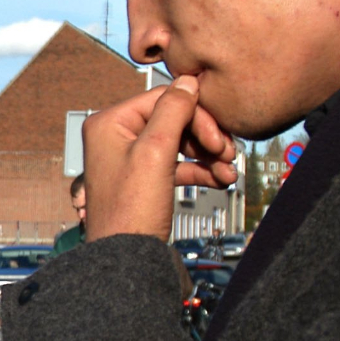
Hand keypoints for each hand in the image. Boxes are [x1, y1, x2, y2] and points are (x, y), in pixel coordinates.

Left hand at [82, 74, 237, 241]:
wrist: (128, 259)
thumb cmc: (131, 210)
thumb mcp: (155, 152)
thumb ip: (173, 111)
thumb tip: (187, 81)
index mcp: (109, 123)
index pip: (163, 99)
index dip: (196, 115)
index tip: (218, 138)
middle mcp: (117, 137)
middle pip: (173, 119)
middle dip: (205, 137)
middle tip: (227, 153)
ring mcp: (131, 159)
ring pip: (179, 143)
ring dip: (208, 155)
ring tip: (230, 170)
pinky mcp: (146, 180)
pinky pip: (178, 165)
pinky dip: (200, 170)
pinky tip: (222, 180)